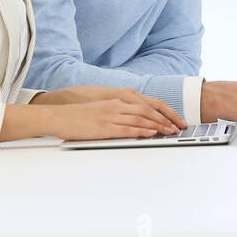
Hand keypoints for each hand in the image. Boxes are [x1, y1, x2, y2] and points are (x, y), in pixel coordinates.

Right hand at [35, 86, 184, 132]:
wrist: (59, 116)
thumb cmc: (78, 117)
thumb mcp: (101, 111)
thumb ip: (117, 114)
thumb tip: (132, 123)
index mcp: (117, 102)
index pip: (145, 105)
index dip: (161, 113)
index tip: (173, 120)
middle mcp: (116, 106)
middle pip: (147, 111)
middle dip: (164, 120)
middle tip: (176, 128)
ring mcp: (110, 116)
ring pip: (140, 119)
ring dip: (157, 126)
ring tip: (169, 132)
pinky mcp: (104, 127)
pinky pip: (126, 129)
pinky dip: (140, 131)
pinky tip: (150, 134)